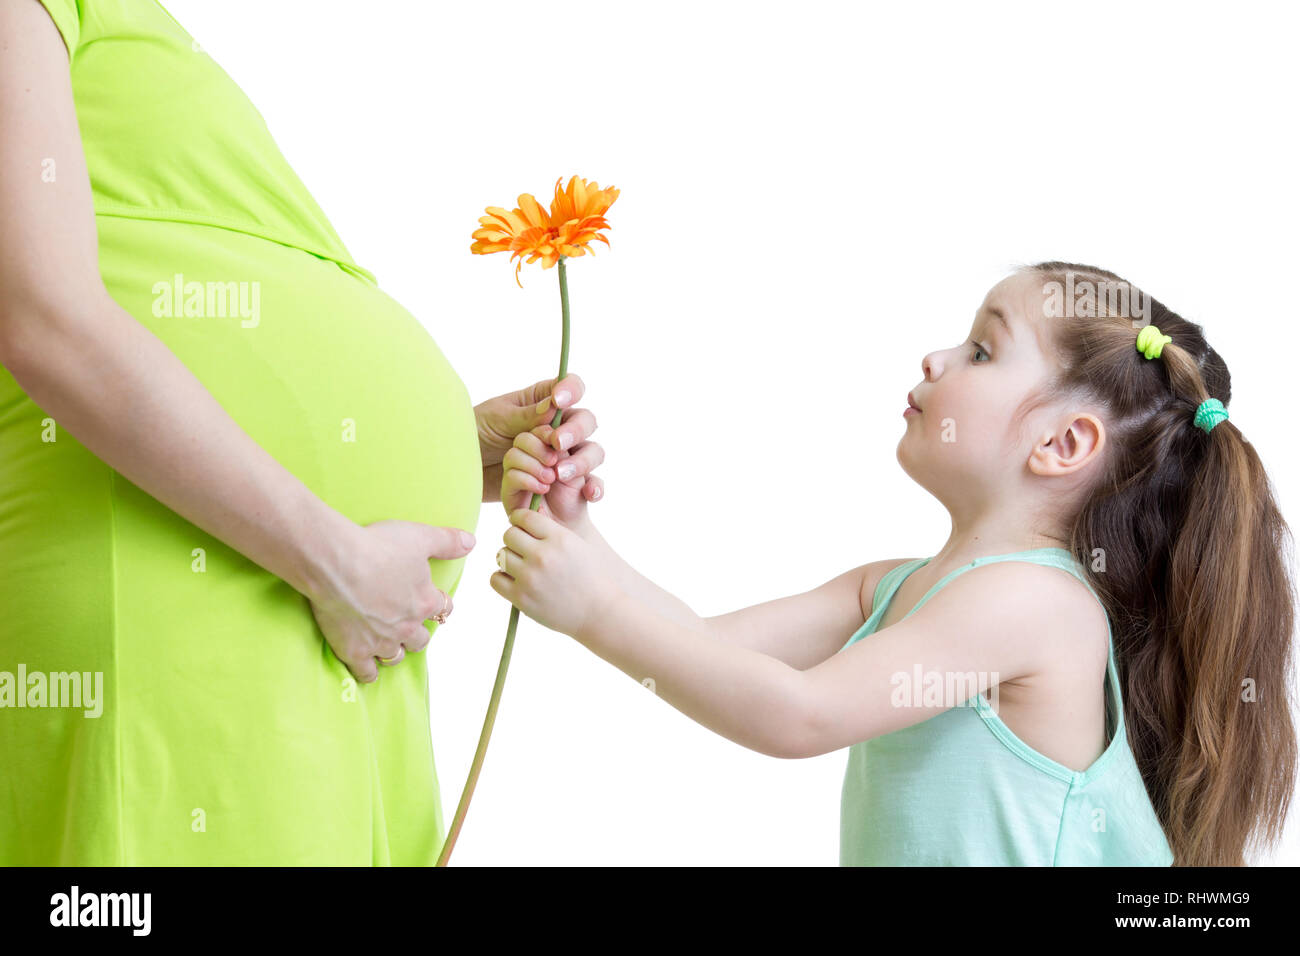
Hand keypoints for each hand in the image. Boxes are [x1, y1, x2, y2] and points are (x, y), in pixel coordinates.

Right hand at [306, 519, 474, 682]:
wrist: (335, 563)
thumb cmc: (377, 547)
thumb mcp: (420, 537)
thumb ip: (448, 541)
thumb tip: (471, 542)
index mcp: (424, 601)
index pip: (443, 608)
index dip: (438, 604)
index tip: (431, 601)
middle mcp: (407, 626)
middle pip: (420, 639)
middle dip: (416, 632)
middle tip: (406, 623)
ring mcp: (381, 642)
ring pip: (396, 656)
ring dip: (395, 650)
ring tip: (388, 643)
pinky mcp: (354, 651)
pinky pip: (367, 673)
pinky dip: (369, 672)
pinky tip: (367, 666)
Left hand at [474, 373, 603, 507]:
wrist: (461, 474)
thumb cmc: (474, 436)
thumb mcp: (495, 420)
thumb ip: (525, 416)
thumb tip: (554, 407)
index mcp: (542, 402)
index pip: (570, 387)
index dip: (571, 390)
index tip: (560, 401)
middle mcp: (558, 427)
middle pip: (585, 421)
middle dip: (575, 431)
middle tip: (556, 444)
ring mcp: (563, 455)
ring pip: (591, 452)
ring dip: (582, 461)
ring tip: (560, 474)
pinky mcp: (562, 482)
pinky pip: (588, 484)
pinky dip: (594, 488)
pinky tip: (589, 495)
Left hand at [489, 507, 622, 638]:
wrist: (598, 612)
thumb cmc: (590, 577)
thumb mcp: (577, 545)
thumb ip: (551, 531)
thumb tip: (522, 517)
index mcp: (559, 538)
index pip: (524, 516)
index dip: (520, 520)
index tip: (522, 527)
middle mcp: (543, 555)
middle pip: (509, 534)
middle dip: (514, 539)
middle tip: (523, 549)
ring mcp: (530, 577)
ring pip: (501, 555)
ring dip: (509, 558)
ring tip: (522, 566)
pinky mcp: (521, 598)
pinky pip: (495, 578)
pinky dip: (502, 578)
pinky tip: (515, 580)